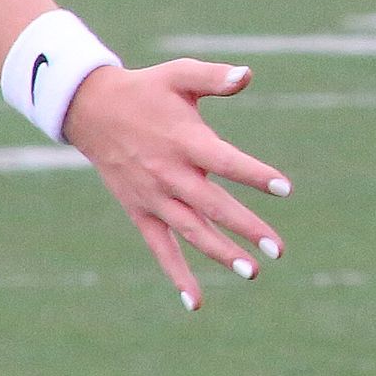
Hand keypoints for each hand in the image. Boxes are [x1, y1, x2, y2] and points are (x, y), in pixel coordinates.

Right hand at [63, 59, 289, 310]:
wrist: (91, 110)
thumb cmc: (145, 90)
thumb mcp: (178, 74)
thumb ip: (213, 77)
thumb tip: (248, 75)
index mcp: (184, 140)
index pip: (225, 162)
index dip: (254, 174)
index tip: (284, 188)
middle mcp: (169, 173)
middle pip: (213, 206)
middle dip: (247, 228)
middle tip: (278, 249)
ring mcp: (153, 197)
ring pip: (191, 231)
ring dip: (221, 253)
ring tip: (252, 272)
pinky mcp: (140, 211)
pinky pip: (159, 248)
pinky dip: (176, 274)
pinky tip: (195, 302)